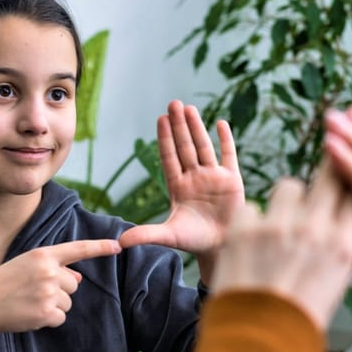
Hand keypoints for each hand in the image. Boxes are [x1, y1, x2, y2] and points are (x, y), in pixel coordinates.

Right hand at [0, 239, 120, 351]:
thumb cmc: (2, 284)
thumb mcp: (26, 266)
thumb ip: (53, 268)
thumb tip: (79, 277)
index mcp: (43, 255)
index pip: (78, 249)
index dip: (100, 247)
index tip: (118, 246)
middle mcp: (49, 271)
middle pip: (74, 283)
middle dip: (60, 290)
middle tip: (34, 292)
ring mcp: (48, 292)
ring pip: (68, 302)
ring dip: (54, 306)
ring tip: (29, 303)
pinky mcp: (46, 312)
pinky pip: (61, 318)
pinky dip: (48, 320)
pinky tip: (30, 315)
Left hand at [118, 100, 244, 284]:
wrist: (221, 248)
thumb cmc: (194, 242)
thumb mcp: (169, 236)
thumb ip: (146, 234)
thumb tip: (119, 241)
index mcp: (178, 187)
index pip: (169, 157)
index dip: (165, 138)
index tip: (161, 119)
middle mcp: (194, 178)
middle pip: (185, 146)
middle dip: (179, 126)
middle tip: (173, 103)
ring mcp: (213, 177)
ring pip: (204, 146)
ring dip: (197, 128)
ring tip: (190, 108)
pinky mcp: (232, 180)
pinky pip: (228, 155)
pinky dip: (225, 140)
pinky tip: (220, 123)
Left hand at [211, 163, 351, 331]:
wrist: (255, 348)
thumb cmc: (296, 324)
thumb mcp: (334, 285)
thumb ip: (337, 246)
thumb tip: (339, 217)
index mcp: (343, 248)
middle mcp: (315, 230)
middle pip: (331, 176)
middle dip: (333, 163)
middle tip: (333, 147)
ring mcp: (278, 226)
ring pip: (289, 187)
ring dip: (284, 202)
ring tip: (276, 231)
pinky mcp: (243, 229)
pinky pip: (251, 207)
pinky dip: (249, 222)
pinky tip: (248, 247)